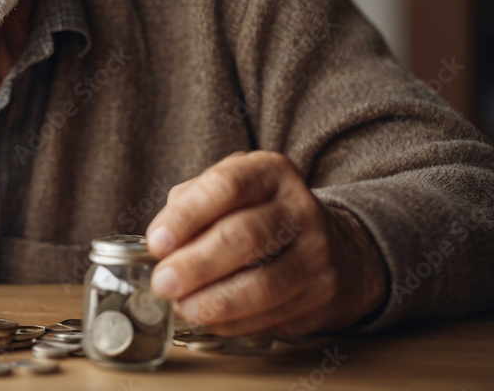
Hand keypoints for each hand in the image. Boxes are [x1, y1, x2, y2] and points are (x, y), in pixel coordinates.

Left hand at [145, 151, 386, 338]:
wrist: (337, 248)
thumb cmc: (263, 215)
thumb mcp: (232, 191)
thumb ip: (193, 204)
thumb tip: (161, 241)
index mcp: (270, 172)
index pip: (225, 186)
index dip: (186, 216)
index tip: (156, 242)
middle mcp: (300, 209)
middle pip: (245, 236)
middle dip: (196, 264)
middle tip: (162, 282)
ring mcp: (317, 254)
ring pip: (264, 284)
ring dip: (215, 301)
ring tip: (183, 306)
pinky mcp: (323, 296)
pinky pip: (272, 315)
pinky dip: (233, 322)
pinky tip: (208, 319)